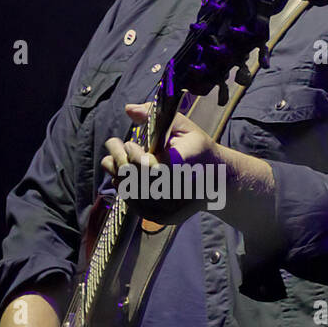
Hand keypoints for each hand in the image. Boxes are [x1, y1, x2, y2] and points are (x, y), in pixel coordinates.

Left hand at [101, 101, 224, 224]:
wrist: (216, 179)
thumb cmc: (197, 148)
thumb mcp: (182, 126)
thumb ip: (155, 115)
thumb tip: (129, 109)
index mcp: (183, 164)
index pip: (149, 165)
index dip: (134, 155)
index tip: (129, 143)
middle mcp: (177, 189)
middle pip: (136, 180)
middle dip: (119, 161)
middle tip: (113, 145)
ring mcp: (170, 207)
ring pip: (132, 194)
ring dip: (117, 174)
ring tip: (112, 160)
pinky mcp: (163, 217)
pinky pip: (135, 206)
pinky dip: (124, 190)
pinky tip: (120, 177)